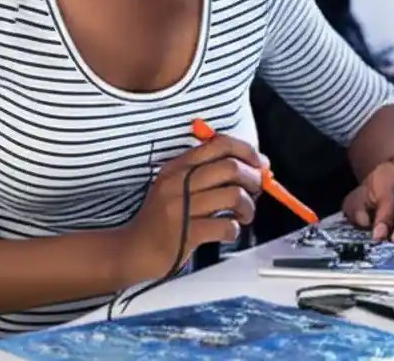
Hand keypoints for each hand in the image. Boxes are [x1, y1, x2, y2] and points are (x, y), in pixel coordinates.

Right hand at [112, 136, 267, 286]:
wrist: (133, 249)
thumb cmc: (162, 218)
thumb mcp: (176, 186)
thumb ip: (207, 172)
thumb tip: (251, 166)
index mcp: (177, 167)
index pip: (219, 144)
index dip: (246, 151)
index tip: (259, 163)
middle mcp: (178, 183)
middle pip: (230, 168)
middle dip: (253, 179)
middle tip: (256, 190)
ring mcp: (181, 208)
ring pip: (233, 195)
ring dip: (248, 206)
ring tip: (245, 214)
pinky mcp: (186, 234)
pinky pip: (225, 225)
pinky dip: (235, 229)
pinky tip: (229, 231)